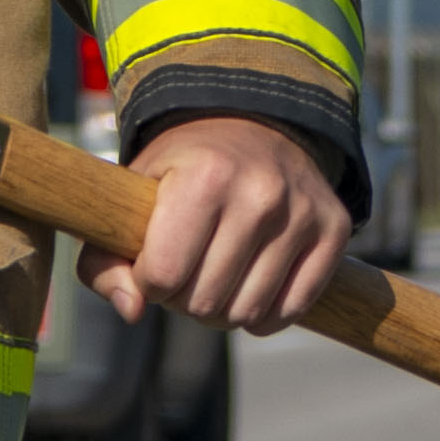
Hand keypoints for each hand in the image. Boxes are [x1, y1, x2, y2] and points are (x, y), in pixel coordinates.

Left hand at [83, 118, 349, 334]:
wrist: (252, 126)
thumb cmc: (180, 172)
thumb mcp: (129, 200)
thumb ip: (105, 261)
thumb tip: (132, 312)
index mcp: (204, 176)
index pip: (162, 276)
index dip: (149, 279)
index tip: (154, 258)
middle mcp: (261, 192)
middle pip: (205, 303)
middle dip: (185, 297)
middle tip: (188, 265)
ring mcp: (303, 212)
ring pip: (247, 314)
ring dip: (223, 308)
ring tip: (216, 272)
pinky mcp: (335, 230)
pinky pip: (290, 311)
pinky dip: (264, 313)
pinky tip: (250, 282)